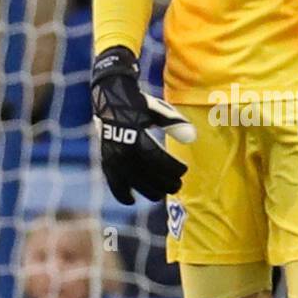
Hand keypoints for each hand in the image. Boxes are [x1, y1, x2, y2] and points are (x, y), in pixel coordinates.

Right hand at [91, 46, 195, 204]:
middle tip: (177, 186)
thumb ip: (175, 124)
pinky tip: (131, 200)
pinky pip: (113, 181)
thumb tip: (192, 138)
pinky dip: (121, 192)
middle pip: (146, 175)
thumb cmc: (139, 104)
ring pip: (131, 182)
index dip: (172, 168)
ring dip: (147, 190)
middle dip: (163, 183)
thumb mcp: (159, 111)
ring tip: (160, 194)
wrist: (111, 96)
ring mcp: (113, 157)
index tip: (184, 170)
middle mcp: (123, 150)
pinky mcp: (106, 159)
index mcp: (137, 137)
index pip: (158, 160)